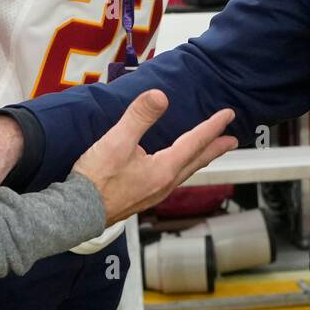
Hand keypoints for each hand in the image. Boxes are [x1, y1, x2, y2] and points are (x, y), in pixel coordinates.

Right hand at [72, 90, 237, 224]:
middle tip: (233, 140)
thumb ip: (140, 117)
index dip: (212, 127)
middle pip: (196, 161)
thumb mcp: (117, 141)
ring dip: (200, 159)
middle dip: (215, 148)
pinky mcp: (142, 198)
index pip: (195, 143)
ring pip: (185, 172)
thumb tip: (160, 96)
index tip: (228, 115)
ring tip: (208, 152)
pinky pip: (172, 179)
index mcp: (164, 169)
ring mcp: (154, 193)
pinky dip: (183, 168)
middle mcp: (164, 184)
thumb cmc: (96, 179)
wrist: (76, 213)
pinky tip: (174, 168)